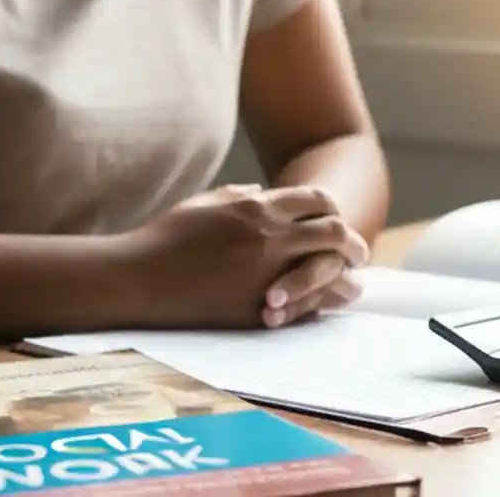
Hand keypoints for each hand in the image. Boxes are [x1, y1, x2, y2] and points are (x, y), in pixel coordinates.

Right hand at [133, 184, 348, 327]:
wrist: (140, 279)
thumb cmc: (166, 238)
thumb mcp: (205, 203)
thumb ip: (239, 196)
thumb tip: (262, 191)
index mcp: (258, 209)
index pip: (317, 200)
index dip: (332, 209)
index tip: (336, 218)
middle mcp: (270, 239)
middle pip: (334, 234)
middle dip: (352, 242)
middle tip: (359, 252)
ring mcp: (268, 275)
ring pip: (328, 272)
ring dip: (345, 276)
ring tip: (352, 283)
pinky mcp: (260, 309)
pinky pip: (306, 306)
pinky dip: (321, 303)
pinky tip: (325, 305)